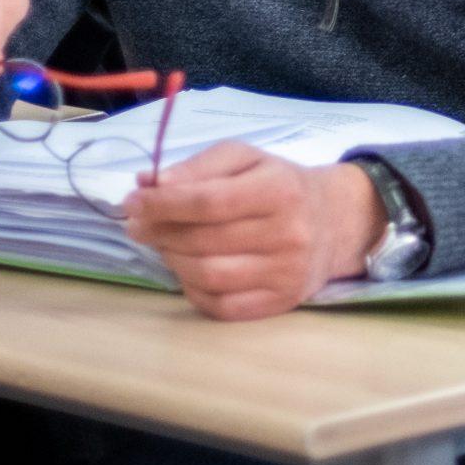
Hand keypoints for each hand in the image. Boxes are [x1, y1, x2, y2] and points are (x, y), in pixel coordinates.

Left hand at [122, 143, 386, 319]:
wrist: (332, 221)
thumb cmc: (278, 183)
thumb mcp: (244, 159)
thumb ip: (197, 167)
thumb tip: (147, 184)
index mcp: (279, 189)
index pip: (208, 201)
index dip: (162, 204)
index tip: (132, 202)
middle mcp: (287, 233)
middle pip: (203, 241)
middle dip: (159, 233)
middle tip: (138, 225)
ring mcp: (285, 273)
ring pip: (208, 276)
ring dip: (172, 261)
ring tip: (163, 245)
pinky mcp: (280, 303)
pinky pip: (220, 306)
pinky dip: (192, 289)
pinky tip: (187, 270)